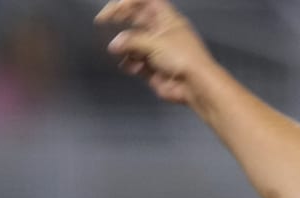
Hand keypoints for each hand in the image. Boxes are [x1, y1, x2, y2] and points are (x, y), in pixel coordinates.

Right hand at [97, 0, 214, 103]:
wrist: (195, 86)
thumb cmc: (184, 59)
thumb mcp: (155, 42)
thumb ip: (132, 40)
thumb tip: (115, 43)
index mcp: (167, 19)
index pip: (145, 2)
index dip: (129, 2)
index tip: (114, 9)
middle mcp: (162, 33)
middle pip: (137, 21)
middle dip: (121, 22)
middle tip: (104, 23)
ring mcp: (158, 51)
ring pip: (134, 43)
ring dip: (125, 47)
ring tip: (118, 51)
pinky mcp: (154, 69)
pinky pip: (136, 62)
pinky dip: (130, 64)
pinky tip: (130, 66)